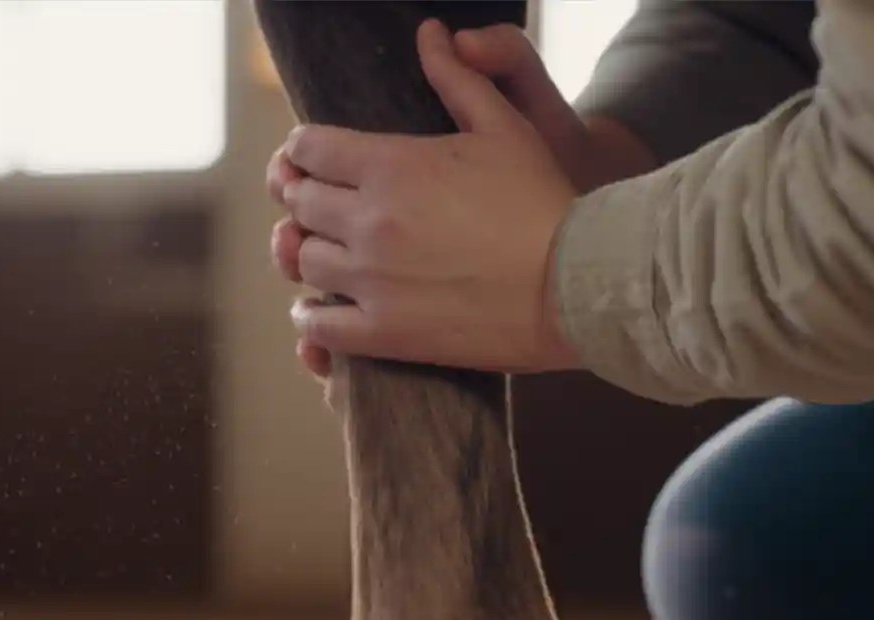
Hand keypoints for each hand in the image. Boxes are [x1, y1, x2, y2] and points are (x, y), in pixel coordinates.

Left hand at [270, 19, 581, 374]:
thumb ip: (459, 79)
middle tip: (324, 207)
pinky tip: (320, 308)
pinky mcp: (383, 332)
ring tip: (329, 255)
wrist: (575, 284)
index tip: (314, 160)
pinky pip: (317, 324)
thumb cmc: (544, 201)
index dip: (305, 151)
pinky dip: (310, 315)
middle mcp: (367, 220)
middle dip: (306, 198)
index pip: (307, 148)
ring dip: (308, 253)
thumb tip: (430, 33)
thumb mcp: (505, 126)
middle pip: (298, 202)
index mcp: (388, 164)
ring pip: (300, 260)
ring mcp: (371, 279)